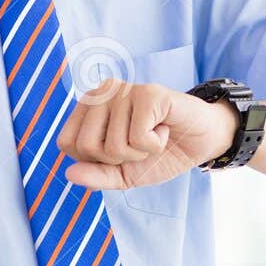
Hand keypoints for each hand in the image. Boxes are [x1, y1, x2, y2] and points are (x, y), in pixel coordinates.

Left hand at [56, 80, 236, 190]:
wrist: (199, 143)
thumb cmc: (158, 154)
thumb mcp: (123, 174)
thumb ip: (96, 176)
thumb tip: (70, 173)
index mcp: (88, 106)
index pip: (66, 143)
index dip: (93, 159)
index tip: (119, 150)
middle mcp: (102, 92)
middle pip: (86, 145)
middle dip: (117, 158)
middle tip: (138, 143)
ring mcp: (125, 90)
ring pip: (113, 146)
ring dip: (140, 152)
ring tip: (153, 135)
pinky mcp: (149, 93)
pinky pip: (138, 138)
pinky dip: (155, 145)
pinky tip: (164, 129)